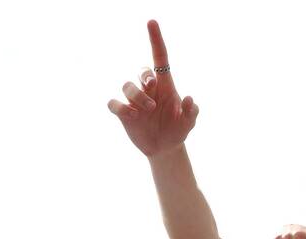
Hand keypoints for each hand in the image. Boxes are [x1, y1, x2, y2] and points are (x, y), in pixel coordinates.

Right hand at [107, 21, 197, 158]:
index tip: (151, 22)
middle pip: (142, 72)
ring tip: (148, 110)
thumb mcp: (188, 123)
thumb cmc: (177, 130)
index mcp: (165, 85)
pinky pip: (114, 103)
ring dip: (137, 96)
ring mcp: (134, 101)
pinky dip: (120, 107)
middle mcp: (148, 90)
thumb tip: (190, 99)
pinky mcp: (124, 114)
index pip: (159, 57)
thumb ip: (191, 112)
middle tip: (153, 89)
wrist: (164, 148)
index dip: (155, 39)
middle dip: (145, 77)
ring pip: (127, 86)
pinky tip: (132, 117)